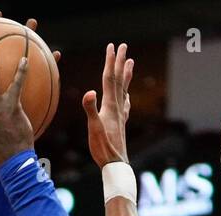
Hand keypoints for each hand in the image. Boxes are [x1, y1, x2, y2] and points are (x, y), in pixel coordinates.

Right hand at [82, 42, 133, 166]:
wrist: (116, 165)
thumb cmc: (103, 149)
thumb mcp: (93, 128)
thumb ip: (91, 110)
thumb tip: (89, 92)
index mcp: (110, 106)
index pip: (109, 78)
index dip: (110, 62)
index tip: (112, 46)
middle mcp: (117, 107)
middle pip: (118, 80)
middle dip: (120, 62)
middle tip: (124, 46)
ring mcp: (120, 115)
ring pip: (123, 89)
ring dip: (126, 75)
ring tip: (131, 62)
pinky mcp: (120, 123)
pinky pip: (124, 103)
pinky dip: (125, 94)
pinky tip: (126, 95)